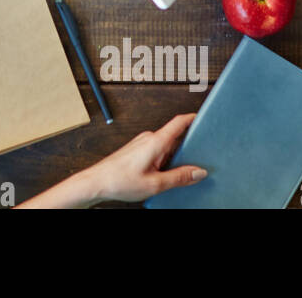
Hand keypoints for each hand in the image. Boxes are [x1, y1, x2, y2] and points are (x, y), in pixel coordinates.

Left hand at [75, 113, 205, 203]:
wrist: (96, 182)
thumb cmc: (119, 180)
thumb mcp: (155, 184)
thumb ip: (179, 177)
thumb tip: (198, 172)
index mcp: (155, 142)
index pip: (179, 123)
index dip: (193, 118)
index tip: (205, 117)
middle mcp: (148, 139)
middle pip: (176, 138)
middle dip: (188, 148)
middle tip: (198, 161)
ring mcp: (142, 144)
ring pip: (167, 147)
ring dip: (175, 158)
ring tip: (180, 174)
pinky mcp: (137, 151)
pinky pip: (158, 152)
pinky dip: (166, 161)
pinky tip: (166, 175)